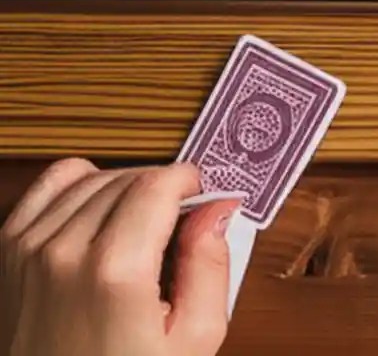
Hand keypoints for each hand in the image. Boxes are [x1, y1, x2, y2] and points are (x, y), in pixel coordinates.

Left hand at [0, 160, 239, 355]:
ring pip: (89, 176)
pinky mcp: (9, 250)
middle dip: (162, 186)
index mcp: (115, 272)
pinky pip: (49, 185)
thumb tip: (219, 209)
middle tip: (180, 217)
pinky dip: (80, 184)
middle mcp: (65, 251)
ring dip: (124, 185)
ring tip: (141, 220)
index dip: (189, 182)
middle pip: (126, 177)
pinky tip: (101, 210)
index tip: (202, 197)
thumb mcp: (193, 339)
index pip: (157, 184)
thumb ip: (211, 266)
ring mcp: (29, 248)